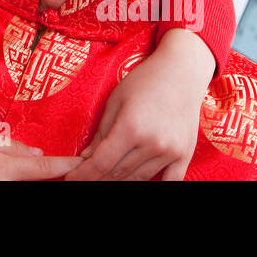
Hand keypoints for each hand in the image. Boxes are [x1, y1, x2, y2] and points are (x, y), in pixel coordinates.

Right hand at [0, 117, 78, 180]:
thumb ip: (13, 147)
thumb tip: (37, 151)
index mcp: (5, 168)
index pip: (45, 167)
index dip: (66, 166)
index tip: (82, 163)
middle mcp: (2, 186)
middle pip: (36, 182)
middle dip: (53, 175)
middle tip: (71, 170)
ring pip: (22, 187)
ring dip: (33, 178)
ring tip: (49, 172)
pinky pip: (6, 190)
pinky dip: (17, 182)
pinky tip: (17, 175)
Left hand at [65, 28, 213, 180]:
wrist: (182, 71)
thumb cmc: (145, 80)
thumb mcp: (116, 100)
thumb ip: (101, 131)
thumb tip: (86, 157)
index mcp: (130, 127)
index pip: (101, 162)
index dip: (84, 174)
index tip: (71, 178)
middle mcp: (152, 143)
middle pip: (119, 173)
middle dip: (99, 177)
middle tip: (88, 176)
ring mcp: (171, 151)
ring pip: (139, 178)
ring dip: (121, 180)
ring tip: (107, 176)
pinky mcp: (185, 154)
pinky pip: (170, 182)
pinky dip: (155, 185)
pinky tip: (137, 180)